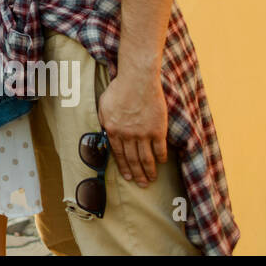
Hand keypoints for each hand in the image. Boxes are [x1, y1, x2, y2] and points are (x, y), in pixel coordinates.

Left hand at [97, 70, 167, 185]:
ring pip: (146, 158)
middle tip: (142, 185)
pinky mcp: (157, 130)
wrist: (137, 80)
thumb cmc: (119, 89)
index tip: (127, 177)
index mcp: (113, 130)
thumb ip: (105, 121)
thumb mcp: (104, 105)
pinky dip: (161, 158)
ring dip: (149, 171)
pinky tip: (161, 163)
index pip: (118, 154)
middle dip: (137, 174)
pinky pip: (160, 149)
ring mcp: (143, 134)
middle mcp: (127, 135)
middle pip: (132, 160)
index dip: (123, 167)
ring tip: (151, 180)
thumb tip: (107, 133)